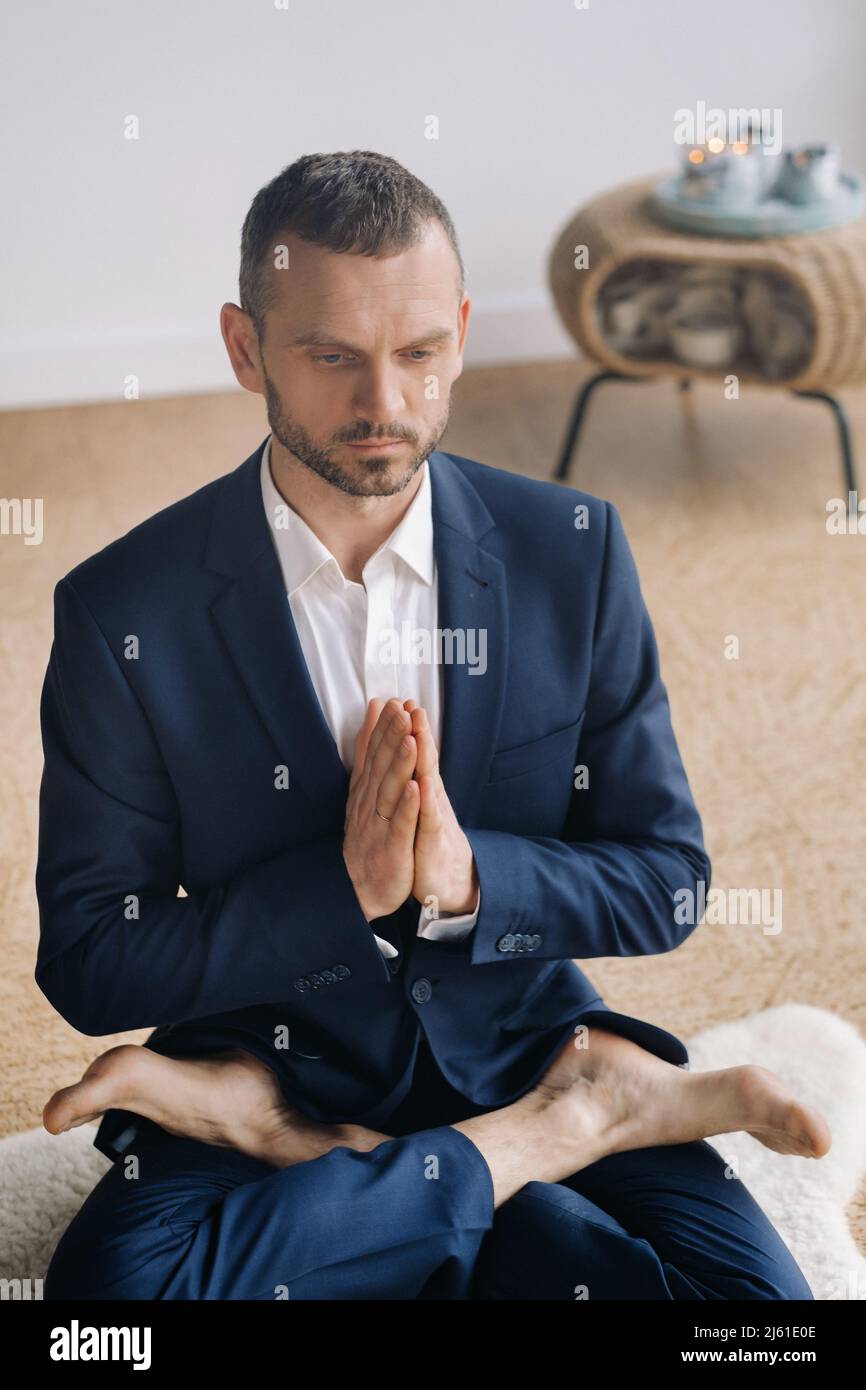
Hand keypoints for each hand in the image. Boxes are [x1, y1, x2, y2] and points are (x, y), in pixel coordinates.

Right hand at [343, 697, 419, 920]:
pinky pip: (400, 826)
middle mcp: (368, 805)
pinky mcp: (392, 849)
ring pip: (390, 792)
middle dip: (390, 738)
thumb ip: (370, 753)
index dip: (382, 728)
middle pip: (380, 767)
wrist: (363, 891)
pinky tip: (416, 788)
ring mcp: (379, 827)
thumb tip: (374, 711)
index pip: (372, 754)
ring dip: (399, 765)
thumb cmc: (369, 836)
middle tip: (401, 710)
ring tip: (409, 739)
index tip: (392, 702)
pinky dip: (407, 806)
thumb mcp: (364, 793)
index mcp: (364, 792)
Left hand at [402, 700, 478, 915]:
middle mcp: (429, 797)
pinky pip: (428, 817)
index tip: (397, 699)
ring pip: (428, 781)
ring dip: (423, 756)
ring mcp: (433, 816)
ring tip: (417, 732)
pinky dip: (424, 799)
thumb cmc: (426, 838)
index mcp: (420, 787)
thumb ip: (409, 775)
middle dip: (417, 731)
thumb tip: (404, 748)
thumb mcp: (415, 805)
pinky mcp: (433, 839)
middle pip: (423, 759)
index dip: (404, 728)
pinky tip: (421, 782)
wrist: (444, 879)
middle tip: (411, 704)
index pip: (412, 752)